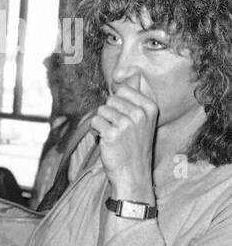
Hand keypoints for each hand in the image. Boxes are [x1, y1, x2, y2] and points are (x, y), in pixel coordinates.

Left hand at [90, 73, 158, 199]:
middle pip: (110, 99)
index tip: (124, 117)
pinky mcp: (112, 133)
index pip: (124, 89)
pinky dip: (96, 131)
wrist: (133, 172)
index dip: (118, 103)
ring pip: (101, 110)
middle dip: (109, 113)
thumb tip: (132, 74)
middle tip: (118, 129)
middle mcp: (140, 113)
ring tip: (112, 135)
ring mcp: (127, 123)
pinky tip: (106, 140)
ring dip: (102, 122)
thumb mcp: (142, 119)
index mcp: (150, 107)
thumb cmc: (134, 144)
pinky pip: (95, 121)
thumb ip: (135, 96)